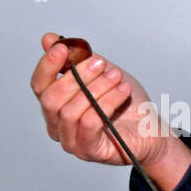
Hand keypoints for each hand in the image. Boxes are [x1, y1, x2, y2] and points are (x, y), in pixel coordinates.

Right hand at [31, 33, 190, 190]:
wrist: (151, 127)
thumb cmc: (125, 103)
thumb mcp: (100, 72)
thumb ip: (75, 58)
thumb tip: (49, 39)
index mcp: (56, 106)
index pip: (39, 86)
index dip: (47, 65)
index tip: (62, 47)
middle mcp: (58, 126)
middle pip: (51, 99)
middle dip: (77, 76)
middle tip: (101, 63)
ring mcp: (71, 142)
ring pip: (71, 111)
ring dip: (97, 88)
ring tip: (116, 77)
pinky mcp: (89, 151)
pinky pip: (89, 124)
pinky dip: (106, 103)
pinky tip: (122, 92)